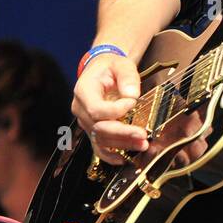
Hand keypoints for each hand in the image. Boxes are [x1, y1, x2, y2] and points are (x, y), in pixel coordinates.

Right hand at [71, 50, 209, 167]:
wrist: (101, 71)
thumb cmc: (110, 67)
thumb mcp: (121, 64)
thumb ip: (127, 76)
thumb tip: (132, 95)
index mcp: (84, 91)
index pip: (97, 109)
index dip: (116, 110)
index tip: (133, 102)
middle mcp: (80, 109)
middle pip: (98, 128)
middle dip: (122, 133)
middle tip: (142, 135)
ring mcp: (85, 122)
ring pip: (100, 139)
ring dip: (122, 145)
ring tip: (142, 145)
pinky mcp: (92, 129)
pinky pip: (98, 146)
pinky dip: (110, 155)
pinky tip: (123, 158)